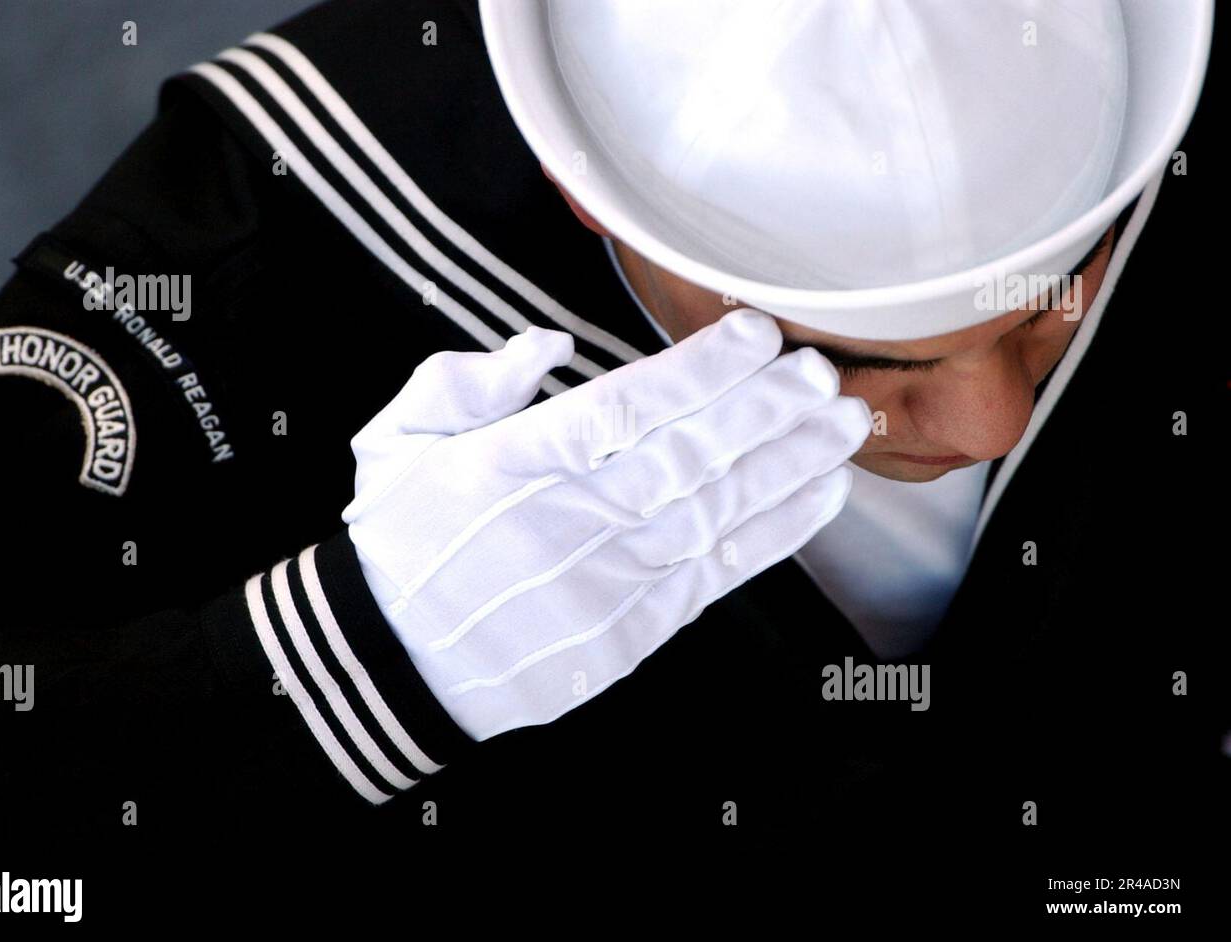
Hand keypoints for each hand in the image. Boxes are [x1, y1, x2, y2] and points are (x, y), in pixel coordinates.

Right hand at [342, 308, 871, 740]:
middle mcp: (569, 521)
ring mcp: (607, 580)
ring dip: (788, 466)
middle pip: (686, 457)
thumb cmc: (401, 544)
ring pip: (715, 513)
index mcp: (512, 465)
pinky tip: (820, 495)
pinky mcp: (633, 628)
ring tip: (843, 425)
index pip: (623, 409)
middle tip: (819, 372)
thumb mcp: (394, 444)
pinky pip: (716, 575)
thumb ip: (462, 382)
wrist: (394, 663)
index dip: (698, 371)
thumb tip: (545, 345)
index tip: (755, 335)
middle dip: (764, 411)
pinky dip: (775, 535)